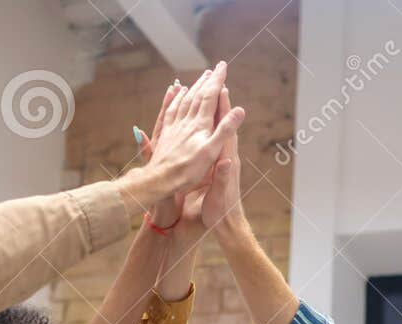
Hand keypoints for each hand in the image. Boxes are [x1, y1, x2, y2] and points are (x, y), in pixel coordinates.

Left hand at [132, 62, 244, 205]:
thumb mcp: (212, 152)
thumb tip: (240, 110)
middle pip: (197, 95)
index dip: (217, 80)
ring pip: (184, 101)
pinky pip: (171, 110)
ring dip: (193, 87)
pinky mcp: (166, 133)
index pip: (210, 97)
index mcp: (200, 125)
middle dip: (207, 81)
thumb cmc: (187, 171)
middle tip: (214, 69)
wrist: (160, 180)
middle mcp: (186, 121)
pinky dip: (175, 98)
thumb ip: (225, 130)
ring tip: (200, 78)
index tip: (223, 65)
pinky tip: (176, 93)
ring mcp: (175, 126)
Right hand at [193, 88, 244, 235]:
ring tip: (213, 95)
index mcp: (226, 162)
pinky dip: (211, 128)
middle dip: (221, 104)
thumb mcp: (218, 197)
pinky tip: (207, 122)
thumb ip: (222, 178)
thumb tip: (227, 161)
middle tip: (218, 82)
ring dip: (216, 113)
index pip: (225, 131)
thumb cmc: (220, 214)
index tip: (221, 90)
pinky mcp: (220, 168)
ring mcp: (224, 162)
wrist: (227, 227)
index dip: (223, 111)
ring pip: (220, 132)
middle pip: (224, 125)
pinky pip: (215, 142)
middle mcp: (227, 158)